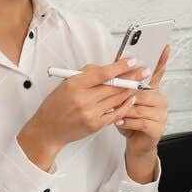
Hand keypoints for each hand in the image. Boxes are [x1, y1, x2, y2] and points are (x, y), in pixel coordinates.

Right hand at [17, 57, 142, 170]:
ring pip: (117, 99)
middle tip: (143, 71)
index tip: (132, 61)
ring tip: (140, 83)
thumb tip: (107, 67)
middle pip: (113, 86)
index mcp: (74, 85)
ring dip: (130, 90)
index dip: (120, 66)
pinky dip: (125, 105)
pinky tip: (131, 98)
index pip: (102, 73)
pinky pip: (116, 114)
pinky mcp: (95, 125)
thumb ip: (86, 75)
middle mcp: (82, 99)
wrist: (48, 129)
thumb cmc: (56, 106)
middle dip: (132, 77)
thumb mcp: (66, 84)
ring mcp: (90, 114)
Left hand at [115, 46, 171, 155]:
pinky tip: (120, 122)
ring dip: (125, 110)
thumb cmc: (128, 119)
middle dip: (127, 94)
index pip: (158, 72)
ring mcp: (161, 114)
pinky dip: (128, 122)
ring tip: (114, 112)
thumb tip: (113, 68)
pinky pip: (142, 122)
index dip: (162, 60)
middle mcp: (160, 99)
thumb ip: (122, 85)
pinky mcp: (158, 128)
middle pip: (144, 91)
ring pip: (140, 107)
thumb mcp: (123, 100)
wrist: (135, 142)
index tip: (165, 46)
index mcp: (152, 90)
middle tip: (113, 97)